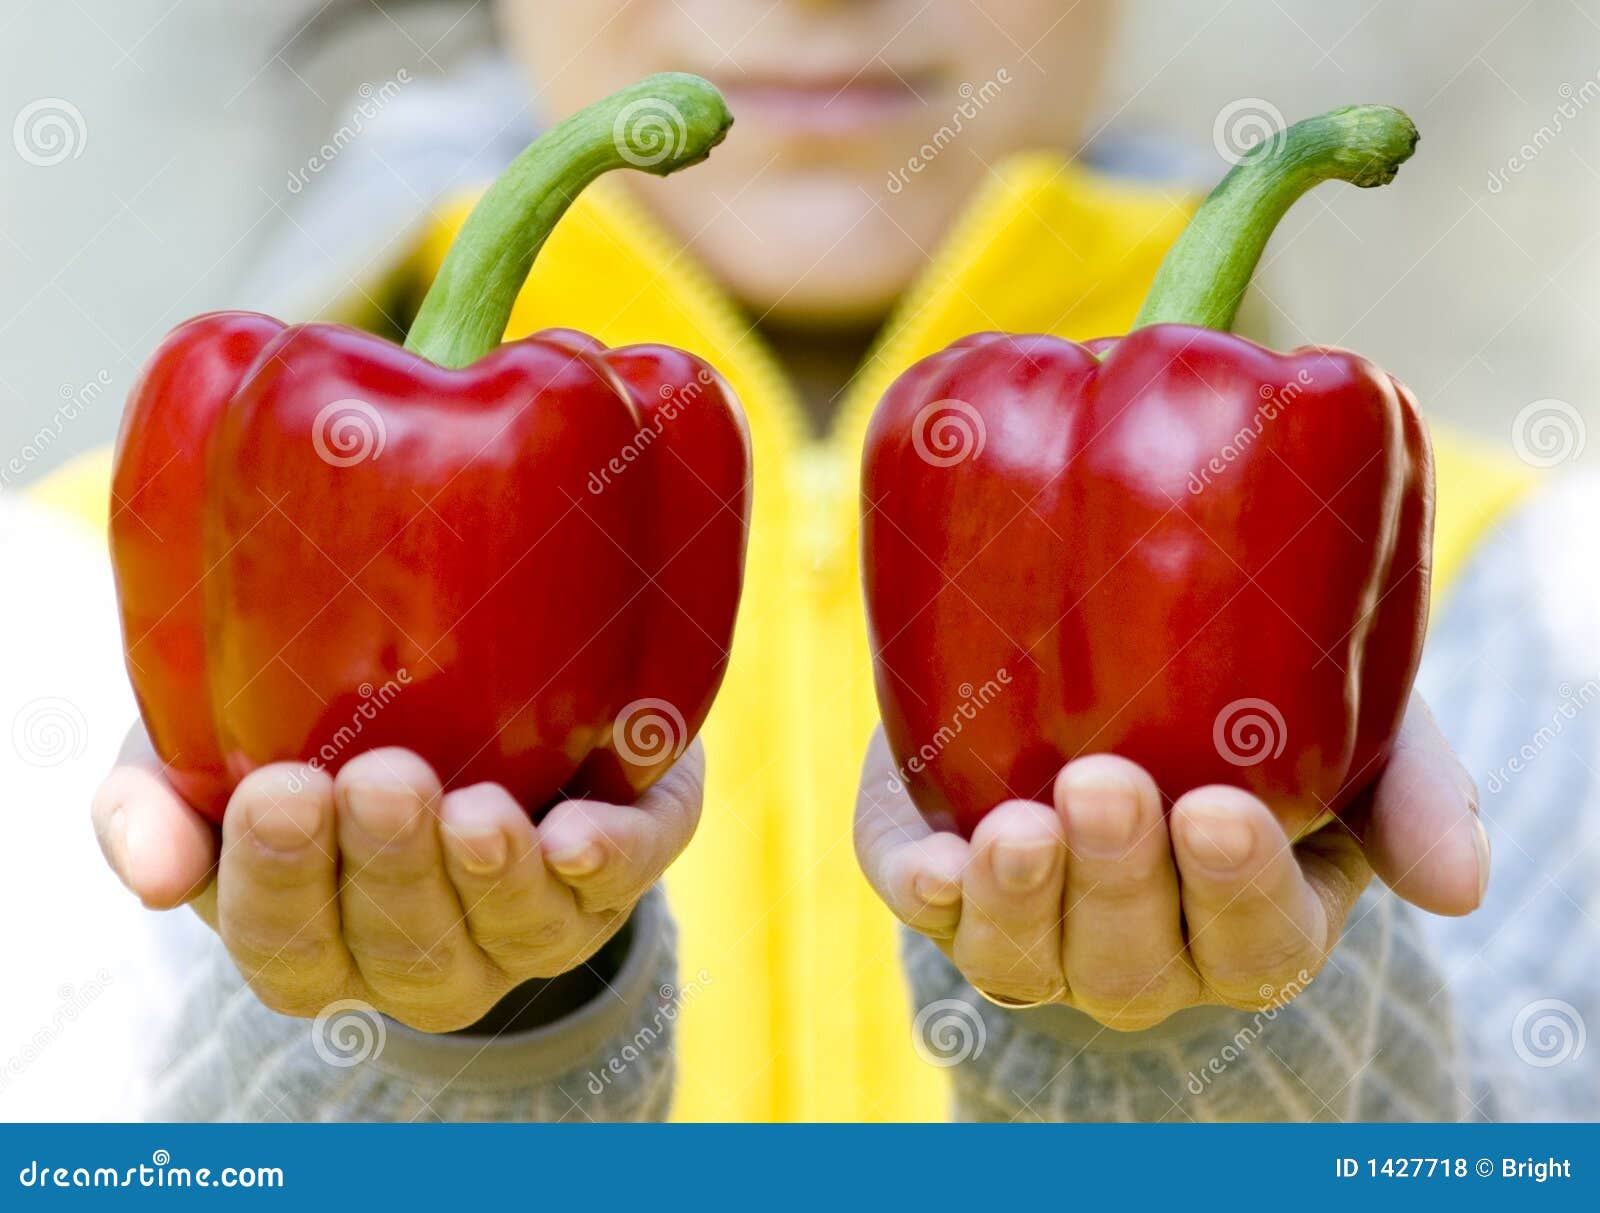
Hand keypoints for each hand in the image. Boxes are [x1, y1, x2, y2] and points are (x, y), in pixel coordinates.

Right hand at [92, 726, 701, 1031]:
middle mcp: (427, 952)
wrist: (464, 671)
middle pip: (407, 947)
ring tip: (476, 811)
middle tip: (383, 780)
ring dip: (494, 878)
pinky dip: (606, 863)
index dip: (281, 884)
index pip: (289, 948)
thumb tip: (155, 879)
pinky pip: (620, 886)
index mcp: (320, 936)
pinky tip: (578, 837)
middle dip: (393, 867)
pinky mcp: (617, 863)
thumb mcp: (207, 750)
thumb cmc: (313, 724)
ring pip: (514, 931)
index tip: (280, 792)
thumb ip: (153, 806)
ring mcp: (527, 920)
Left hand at [855, 696, 1485, 1030]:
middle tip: (1105, 783)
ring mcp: (1036, 930)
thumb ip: (1411, 794)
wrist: (1116, 673)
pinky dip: (927, 895)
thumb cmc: (1250, 715)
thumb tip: (1459, 884)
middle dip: (1118, 877)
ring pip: (1023, 961)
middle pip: (1132, 958)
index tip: (1221, 812)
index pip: (1258, 943)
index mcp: (1251, 924)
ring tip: (1016, 825)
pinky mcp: (945, 882)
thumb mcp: (1353, 731)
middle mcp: (1142, 951)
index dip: (1237, 891)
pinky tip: (931, 867)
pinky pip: (928, 917)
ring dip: (1019, 900)